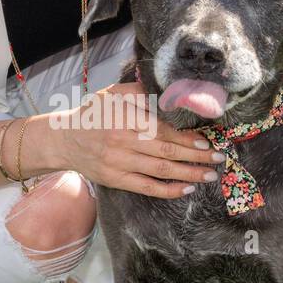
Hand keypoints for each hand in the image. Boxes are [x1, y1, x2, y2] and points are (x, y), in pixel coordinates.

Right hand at [54, 80, 223, 198]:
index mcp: (124, 118)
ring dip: (188, 173)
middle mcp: (122, 141)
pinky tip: (186, 188)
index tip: (206, 141)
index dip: (186, 138)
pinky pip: (147, 187)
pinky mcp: (115, 179)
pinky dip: (168, 190)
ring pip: (160, 170)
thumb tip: (172, 93)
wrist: (64, 139)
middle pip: (166, 151)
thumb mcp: (113, 93)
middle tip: (218, 158)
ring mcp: (119, 162)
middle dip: (196, 156)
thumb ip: (141, 92)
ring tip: (208, 174)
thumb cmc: (93, 114)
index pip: (162, 130)